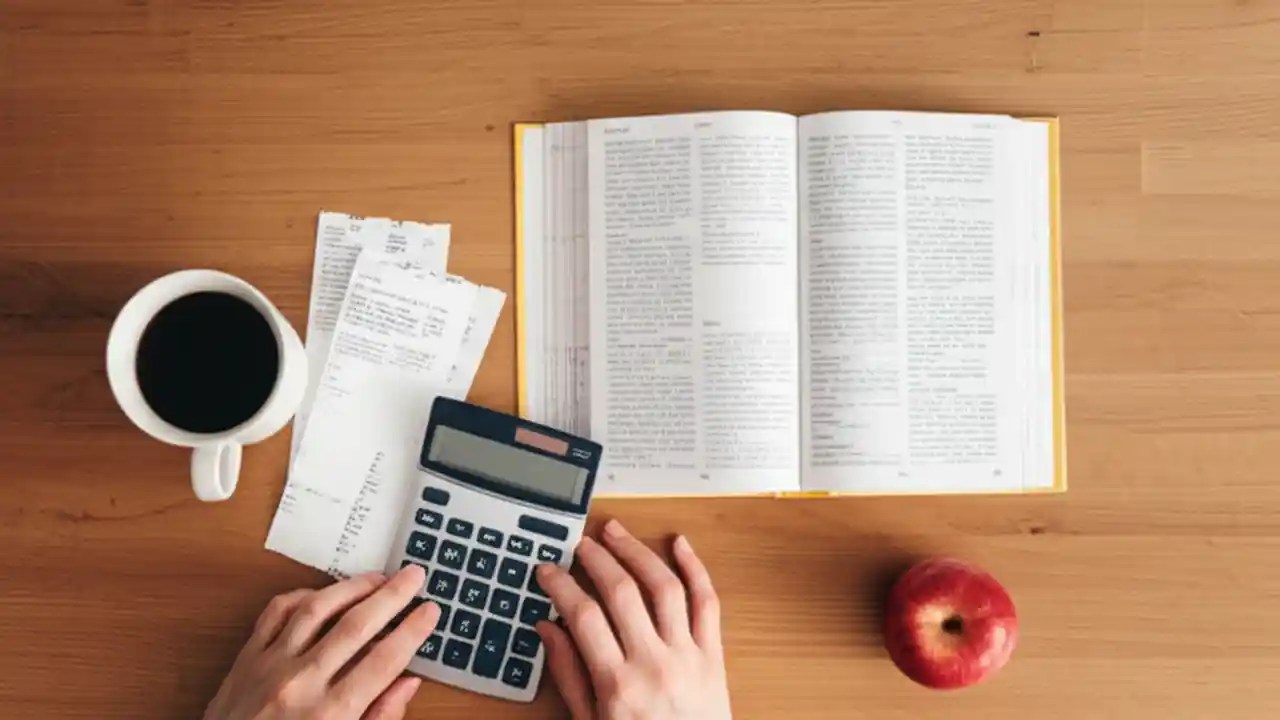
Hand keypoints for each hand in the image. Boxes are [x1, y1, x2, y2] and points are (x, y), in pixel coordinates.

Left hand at [204, 565, 438, 719]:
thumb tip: (408, 683)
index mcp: (331, 716)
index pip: (384, 661)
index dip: (412, 631)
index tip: (431, 611)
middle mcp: (301, 685)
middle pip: (357, 626)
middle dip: (392, 596)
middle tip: (414, 575)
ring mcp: (270, 667)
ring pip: (317, 609)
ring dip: (352, 587)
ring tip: (377, 577)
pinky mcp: (244, 660)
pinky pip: (275, 614)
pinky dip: (303, 597)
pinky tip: (324, 594)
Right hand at [535, 519, 730, 719]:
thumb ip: (570, 676)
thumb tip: (548, 629)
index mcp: (618, 686)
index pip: (584, 618)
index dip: (561, 586)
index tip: (548, 570)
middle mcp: (654, 665)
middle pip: (621, 593)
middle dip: (596, 560)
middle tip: (580, 544)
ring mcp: (689, 656)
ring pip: (664, 587)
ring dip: (638, 552)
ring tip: (616, 533)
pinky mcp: (714, 656)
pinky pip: (707, 602)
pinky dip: (695, 568)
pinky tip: (679, 544)